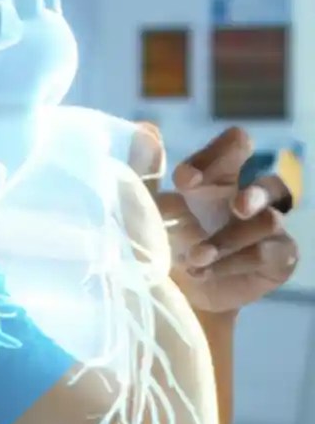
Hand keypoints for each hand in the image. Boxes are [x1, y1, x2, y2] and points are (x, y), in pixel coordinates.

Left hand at [147, 127, 298, 313]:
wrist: (171, 296)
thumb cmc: (160, 244)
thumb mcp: (147, 209)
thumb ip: (145, 173)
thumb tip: (146, 128)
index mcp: (219, 179)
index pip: (236, 146)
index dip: (217, 154)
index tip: (184, 179)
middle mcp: (249, 200)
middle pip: (273, 182)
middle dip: (254, 194)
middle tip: (234, 207)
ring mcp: (269, 231)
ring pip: (268, 222)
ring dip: (228, 240)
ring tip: (193, 257)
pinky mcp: (277, 260)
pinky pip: (268, 254)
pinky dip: (232, 263)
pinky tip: (201, 273)